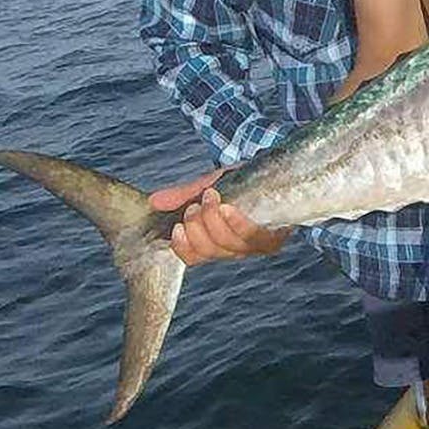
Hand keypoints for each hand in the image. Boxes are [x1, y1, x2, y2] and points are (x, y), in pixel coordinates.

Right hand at [148, 167, 291, 265]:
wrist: (275, 171)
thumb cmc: (240, 183)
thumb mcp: (207, 187)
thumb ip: (183, 196)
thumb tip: (153, 202)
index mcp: (214, 242)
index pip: (192, 257)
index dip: (182, 247)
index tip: (176, 227)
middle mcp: (233, 249)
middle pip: (208, 250)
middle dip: (197, 227)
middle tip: (196, 204)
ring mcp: (254, 246)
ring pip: (226, 244)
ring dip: (213, 220)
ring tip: (210, 197)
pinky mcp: (273, 238)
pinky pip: (251, 237)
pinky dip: (236, 222)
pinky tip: (227, 207)